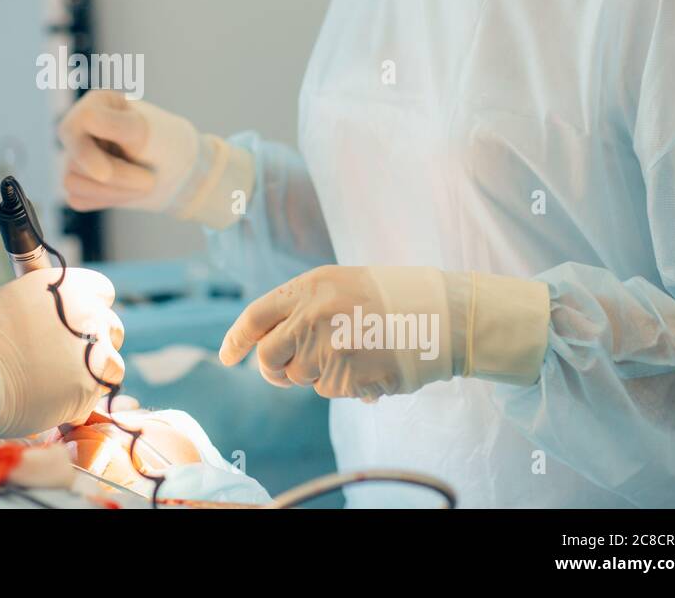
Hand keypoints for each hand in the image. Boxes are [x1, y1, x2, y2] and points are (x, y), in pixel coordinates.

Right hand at [0, 267, 125, 438]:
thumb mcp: (10, 302)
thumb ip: (40, 305)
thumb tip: (44, 314)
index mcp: (68, 287)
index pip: (103, 292)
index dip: (91, 308)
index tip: (78, 323)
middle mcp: (88, 315)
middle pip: (113, 328)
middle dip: (97, 343)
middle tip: (70, 357)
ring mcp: (93, 353)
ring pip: (113, 365)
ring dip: (94, 374)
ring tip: (62, 383)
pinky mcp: (89, 390)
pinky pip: (94, 398)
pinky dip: (78, 403)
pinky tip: (50, 403)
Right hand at [58, 91, 252, 228]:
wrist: (181, 174)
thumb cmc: (166, 144)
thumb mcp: (145, 129)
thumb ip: (113, 124)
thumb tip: (80, 124)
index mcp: (96, 104)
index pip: (78, 124)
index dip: (88, 153)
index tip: (106, 173)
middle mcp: (81, 128)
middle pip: (74, 159)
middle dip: (115, 176)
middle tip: (148, 180)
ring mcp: (76, 156)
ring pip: (72, 182)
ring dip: (114, 192)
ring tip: (143, 183)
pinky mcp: (80, 182)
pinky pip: (78, 199)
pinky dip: (106, 201)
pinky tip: (127, 192)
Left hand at [219, 266, 549, 398]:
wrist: (446, 315)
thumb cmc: (395, 297)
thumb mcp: (343, 284)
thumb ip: (304, 306)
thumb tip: (271, 342)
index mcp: (308, 287)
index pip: (254, 316)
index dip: (237, 340)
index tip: (228, 356)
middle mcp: (311, 316)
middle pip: (268, 357)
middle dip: (274, 370)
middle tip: (288, 371)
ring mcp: (328, 348)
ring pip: (300, 377)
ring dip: (317, 374)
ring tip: (353, 352)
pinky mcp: (347, 376)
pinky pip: (330, 390)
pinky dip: (345, 384)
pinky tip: (371, 364)